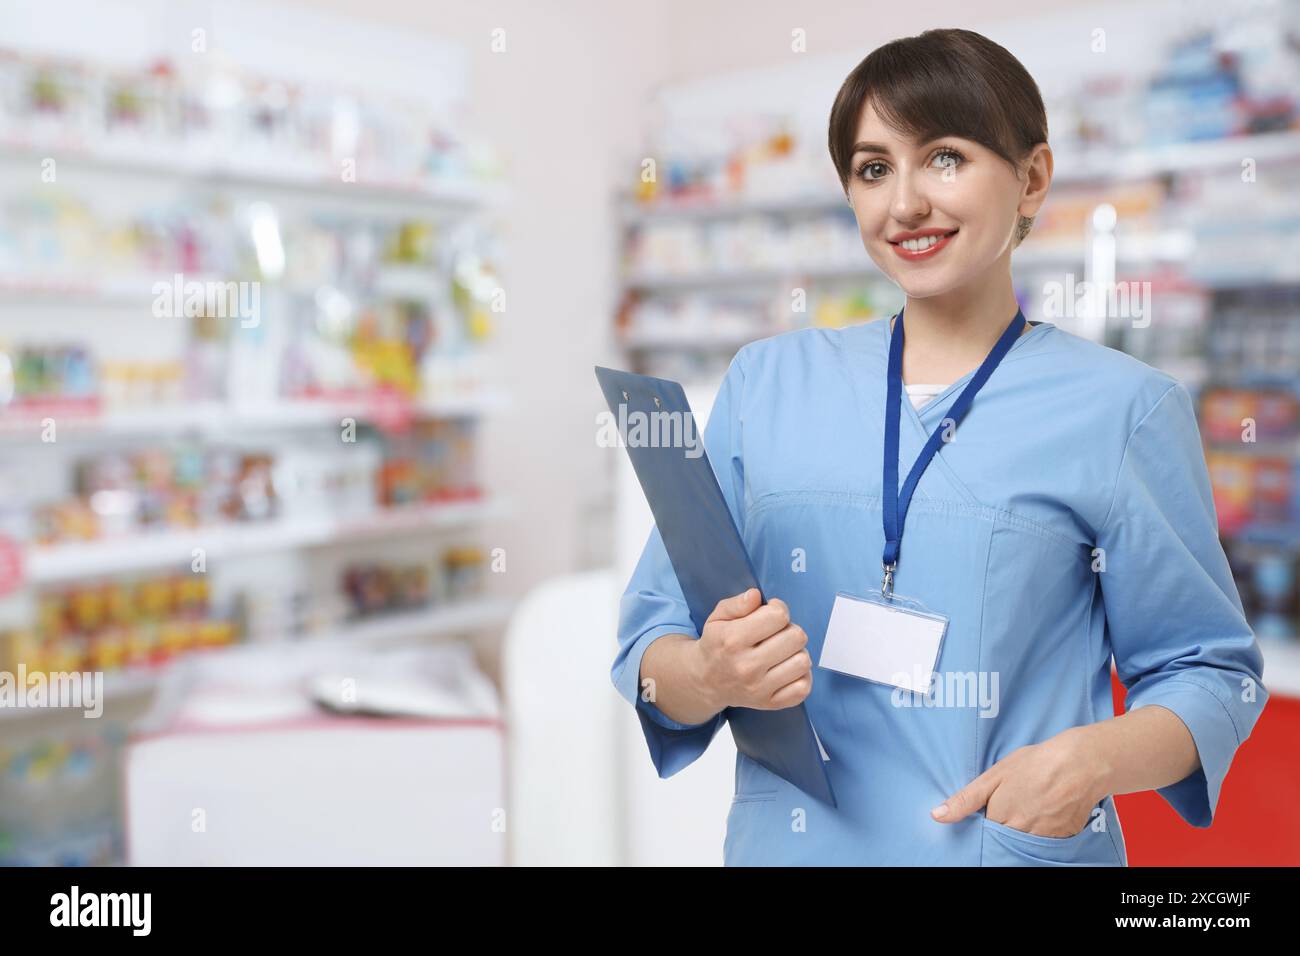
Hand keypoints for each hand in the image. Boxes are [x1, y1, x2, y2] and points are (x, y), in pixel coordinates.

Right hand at [690, 588, 811, 711]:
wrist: (705, 681)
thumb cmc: (716, 644)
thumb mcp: (718, 618)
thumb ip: (737, 604)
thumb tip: (756, 596)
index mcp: (732, 640)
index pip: (778, 616)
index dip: (778, 609)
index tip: (770, 614)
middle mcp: (747, 666)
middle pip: (796, 637)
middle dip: (789, 629)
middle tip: (776, 634)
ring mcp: (759, 688)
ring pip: (803, 661)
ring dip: (796, 652)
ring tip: (782, 652)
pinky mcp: (769, 703)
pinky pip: (803, 688)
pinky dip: (801, 676)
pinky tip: (787, 668)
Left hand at [930, 727, 1109, 836]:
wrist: (1080, 764)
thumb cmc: (1034, 764)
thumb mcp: (994, 775)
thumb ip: (966, 799)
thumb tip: (937, 816)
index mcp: (1000, 819)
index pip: (984, 834)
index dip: (986, 823)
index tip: (991, 813)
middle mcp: (1021, 834)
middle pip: (1004, 841)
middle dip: (1004, 829)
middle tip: (1012, 808)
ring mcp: (1044, 839)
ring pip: (1025, 843)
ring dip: (1023, 831)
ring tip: (1030, 808)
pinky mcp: (1064, 838)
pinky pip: (1047, 843)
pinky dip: (1043, 831)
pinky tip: (1046, 812)